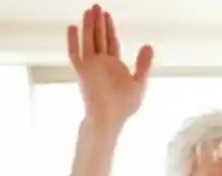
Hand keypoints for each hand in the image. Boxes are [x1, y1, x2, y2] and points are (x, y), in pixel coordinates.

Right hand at [66, 5, 152, 127]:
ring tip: (89, 11)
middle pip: (98, 38)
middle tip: (97, 6)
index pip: (110, 42)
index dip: (109, 28)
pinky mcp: (82, 71)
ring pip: (88, 41)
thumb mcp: (140, 82)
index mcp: (113, 65)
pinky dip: (73, 41)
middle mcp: (100, 63)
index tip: (108, 15)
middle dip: (98, 22)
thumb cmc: (124, 106)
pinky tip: (73, 27)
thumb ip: (143, 64)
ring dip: (88, 26)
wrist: (111, 118)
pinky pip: (75, 53)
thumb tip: (148, 45)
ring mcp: (90, 66)